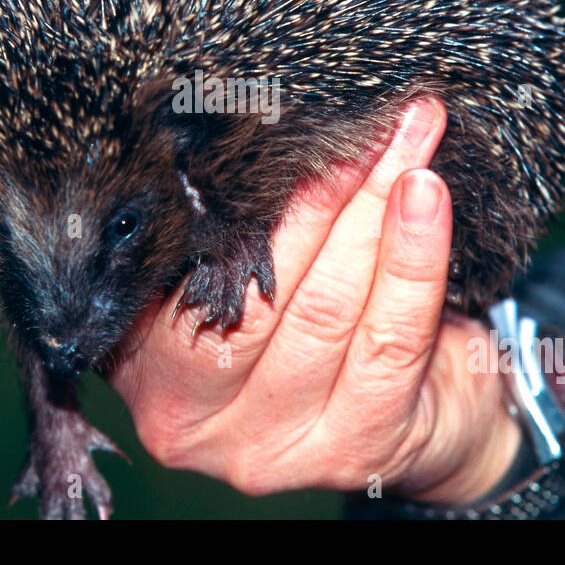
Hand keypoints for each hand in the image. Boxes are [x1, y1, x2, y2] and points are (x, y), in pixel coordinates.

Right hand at [107, 97, 520, 507]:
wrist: (413, 426)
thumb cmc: (309, 329)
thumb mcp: (242, 281)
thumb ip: (229, 230)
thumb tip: (248, 121)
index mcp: (138, 362)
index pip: (180, 263)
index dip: (230, 186)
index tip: (269, 112)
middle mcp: (182, 417)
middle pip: (254, 284)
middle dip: (317, 187)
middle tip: (359, 113)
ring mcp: (265, 446)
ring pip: (325, 307)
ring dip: (372, 204)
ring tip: (405, 132)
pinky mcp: (352, 451)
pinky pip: (390, 340)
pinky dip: (413, 256)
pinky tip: (426, 196)